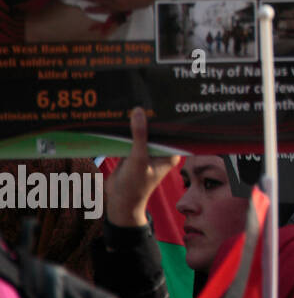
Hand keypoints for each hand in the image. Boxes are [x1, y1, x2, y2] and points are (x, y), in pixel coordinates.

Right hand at [106, 107, 180, 227]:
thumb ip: (139, 135)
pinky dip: (125, 130)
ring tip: (132, 100)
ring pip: (142, 132)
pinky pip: (130, 137)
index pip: (170, 130)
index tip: (161, 99)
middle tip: (143, 95)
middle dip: (149, 117)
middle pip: (156, 130)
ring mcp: (146, 151)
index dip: (165, 117)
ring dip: (136, 122)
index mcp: (170, 153)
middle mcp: (161, 151)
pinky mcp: (133, 153)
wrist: (119, 203)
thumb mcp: (138, 158)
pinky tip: (120, 116)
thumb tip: (139, 112)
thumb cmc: (134, 184)